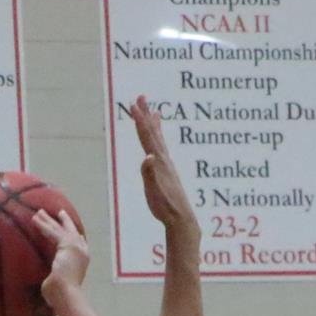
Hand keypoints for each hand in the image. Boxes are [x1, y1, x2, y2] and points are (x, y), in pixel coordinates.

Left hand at [33, 209, 88, 306]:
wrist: (67, 294)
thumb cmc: (61, 296)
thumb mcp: (58, 284)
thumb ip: (54, 279)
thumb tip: (47, 283)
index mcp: (81, 261)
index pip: (80, 244)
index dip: (75, 236)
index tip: (73, 230)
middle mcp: (82, 252)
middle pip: (72, 232)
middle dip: (64, 222)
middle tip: (59, 212)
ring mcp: (76, 247)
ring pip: (60, 229)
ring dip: (49, 220)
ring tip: (39, 212)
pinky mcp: (66, 245)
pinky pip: (52, 232)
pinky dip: (42, 225)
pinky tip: (34, 219)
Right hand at [130, 96, 195, 234]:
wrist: (181, 217)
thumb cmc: (165, 206)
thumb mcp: (155, 191)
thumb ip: (150, 174)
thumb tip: (147, 157)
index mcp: (158, 162)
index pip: (147, 137)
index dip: (139, 121)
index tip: (134, 104)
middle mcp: (163, 160)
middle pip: (153, 132)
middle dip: (145, 115)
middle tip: (141, 97)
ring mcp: (166, 165)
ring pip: (158, 139)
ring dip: (154, 124)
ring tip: (153, 111)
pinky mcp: (167, 171)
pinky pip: (161, 149)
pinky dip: (159, 139)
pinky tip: (158, 140)